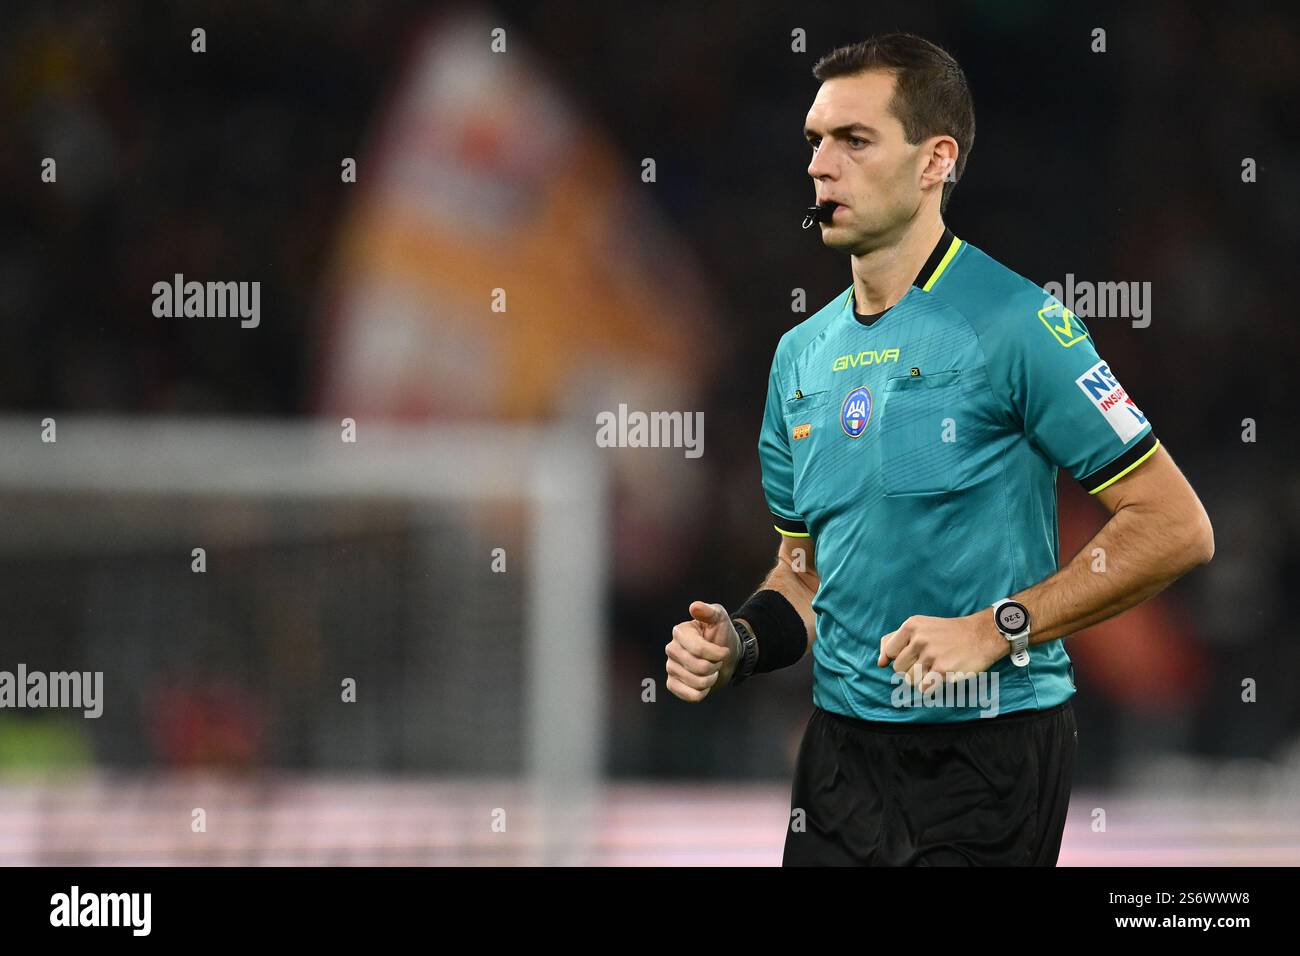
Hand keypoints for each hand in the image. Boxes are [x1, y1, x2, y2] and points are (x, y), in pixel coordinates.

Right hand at [665, 601, 738, 701]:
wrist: (726, 657)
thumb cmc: (722, 636)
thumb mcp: (720, 619)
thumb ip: (709, 612)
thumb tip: (694, 607)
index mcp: (680, 632)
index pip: (699, 650)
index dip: (717, 654)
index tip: (724, 651)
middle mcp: (671, 649)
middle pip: (699, 667)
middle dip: (715, 666)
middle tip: (716, 661)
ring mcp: (670, 667)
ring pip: (697, 682)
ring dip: (711, 679)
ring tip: (711, 670)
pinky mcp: (672, 683)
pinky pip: (689, 695)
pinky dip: (703, 692)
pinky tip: (703, 683)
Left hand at [876, 610, 1007, 689]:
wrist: (981, 636)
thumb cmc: (947, 634)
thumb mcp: (920, 626)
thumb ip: (894, 641)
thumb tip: (880, 663)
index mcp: (911, 625)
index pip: (889, 652)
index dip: (900, 657)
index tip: (915, 654)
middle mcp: (919, 638)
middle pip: (898, 668)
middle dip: (910, 669)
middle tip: (927, 662)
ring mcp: (931, 655)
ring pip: (909, 680)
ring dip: (920, 679)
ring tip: (934, 669)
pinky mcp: (942, 670)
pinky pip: (923, 689)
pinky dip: (930, 687)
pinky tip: (941, 676)